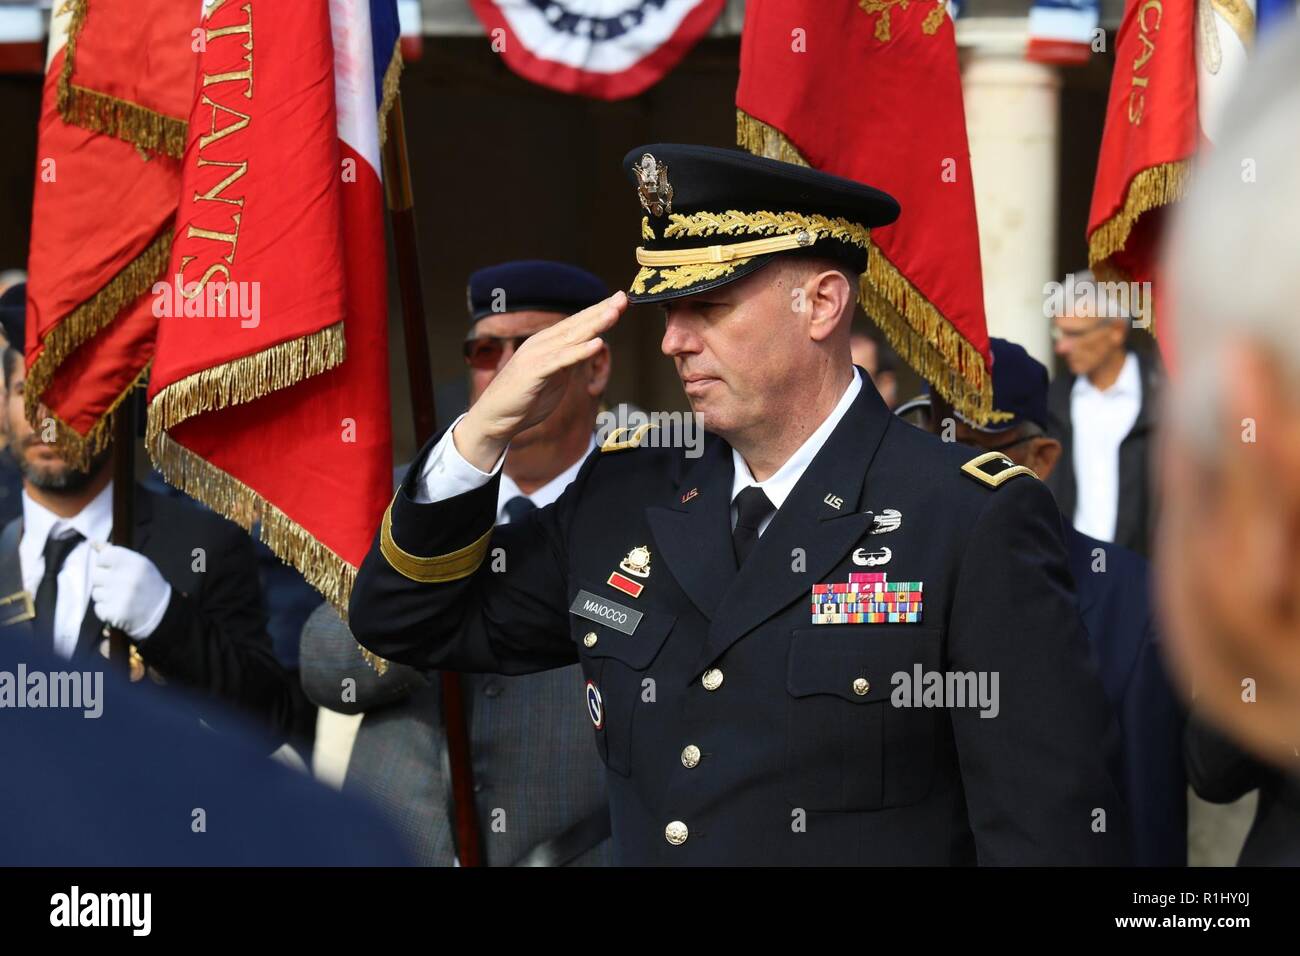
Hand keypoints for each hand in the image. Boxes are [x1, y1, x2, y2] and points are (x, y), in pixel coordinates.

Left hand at [90, 543, 171, 639]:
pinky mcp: (114, 613)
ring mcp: (119, 597)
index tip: (115, 568)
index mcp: (134, 562)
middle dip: (104, 580)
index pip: (103, 556)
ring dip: (105, 596)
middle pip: (95, 575)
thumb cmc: (148, 584)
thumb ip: (116, 553)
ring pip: (96, 592)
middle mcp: (126, 578)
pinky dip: (106, 609)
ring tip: (122, 597)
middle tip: (120, 585)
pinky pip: (98, 607)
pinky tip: (120, 608)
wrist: (162, 612)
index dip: (106, 563)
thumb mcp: (139, 564)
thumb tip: (92, 543)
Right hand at [454, 291, 626, 470]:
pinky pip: (561, 361)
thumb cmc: (526, 398)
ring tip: (614, 313)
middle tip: (623, 297)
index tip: (621, 299)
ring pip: (571, 338)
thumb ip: (572, 360)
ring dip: (594, 325)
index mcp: (547, 343)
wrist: (495, 418)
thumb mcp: (556, 376)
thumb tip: (593, 346)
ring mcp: (537, 356)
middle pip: (576, 325)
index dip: (599, 311)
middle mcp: (542, 344)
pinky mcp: (533, 372)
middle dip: (601, 310)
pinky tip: (597, 344)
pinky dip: (579, 352)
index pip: (577, 323)